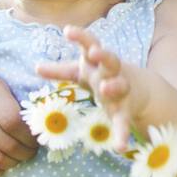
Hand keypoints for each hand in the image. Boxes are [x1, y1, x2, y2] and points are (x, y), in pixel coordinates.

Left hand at [35, 25, 151, 152]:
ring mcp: (121, 90)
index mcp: (98, 61)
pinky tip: (119, 147)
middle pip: (110, 59)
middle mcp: (111, 72)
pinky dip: (121, 134)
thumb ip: (61, 70)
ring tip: (105, 88)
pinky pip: (123, 122)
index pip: (89, 44)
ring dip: (113, 86)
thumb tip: (36, 66)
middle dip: (103, 54)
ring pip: (119, 85)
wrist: (141, 90)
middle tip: (94, 52)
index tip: (67, 30)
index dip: (80, 37)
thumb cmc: (103, 76)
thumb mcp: (83, 72)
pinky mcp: (126, 110)